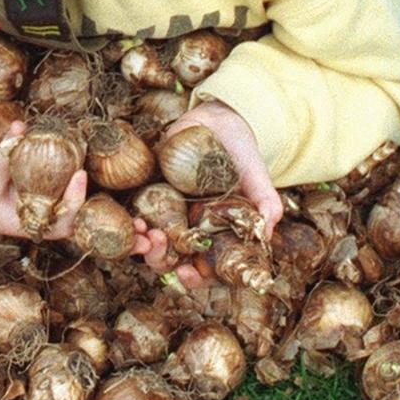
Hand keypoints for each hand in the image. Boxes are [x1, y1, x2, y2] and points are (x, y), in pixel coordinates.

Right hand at [0, 121, 89, 238]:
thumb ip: (4, 151)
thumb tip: (20, 126)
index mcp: (29, 224)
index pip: (64, 221)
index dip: (76, 199)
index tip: (80, 174)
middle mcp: (38, 219)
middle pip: (73, 210)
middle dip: (81, 188)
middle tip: (82, 159)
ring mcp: (38, 207)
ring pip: (65, 197)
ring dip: (72, 178)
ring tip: (76, 151)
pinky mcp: (35, 193)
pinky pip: (54, 184)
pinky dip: (60, 170)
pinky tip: (63, 150)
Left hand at [133, 100, 277, 288]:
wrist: (217, 120)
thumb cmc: (241, 152)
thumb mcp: (256, 175)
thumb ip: (265, 200)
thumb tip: (269, 228)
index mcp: (214, 234)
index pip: (202, 268)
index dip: (194, 278)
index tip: (186, 272)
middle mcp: (189, 228)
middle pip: (169, 258)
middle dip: (159, 259)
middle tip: (157, 243)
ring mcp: (167, 211)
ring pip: (149, 240)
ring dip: (141, 243)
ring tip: (142, 230)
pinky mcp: (150, 191)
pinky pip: (135, 212)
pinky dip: (131, 219)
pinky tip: (133, 216)